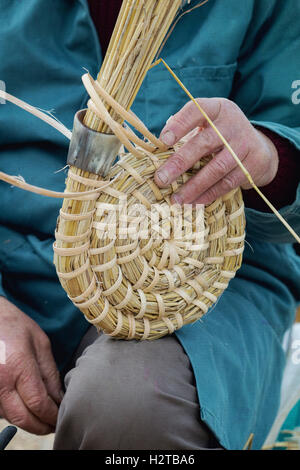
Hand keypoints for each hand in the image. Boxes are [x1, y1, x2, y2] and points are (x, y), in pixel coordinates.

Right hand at [0, 297, 62, 434]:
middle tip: (53, 425)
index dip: (52, 415)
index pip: (38, 403)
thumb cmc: (14, 325)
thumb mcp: (39, 342)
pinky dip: (13, 412)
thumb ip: (50, 372)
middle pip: (22, 418)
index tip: (61, 417)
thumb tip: (59, 397)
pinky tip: (24, 404)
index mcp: (18, 366)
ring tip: (42, 414)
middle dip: (41, 426)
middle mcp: (0, 381)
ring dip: (27, 420)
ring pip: (9, 417)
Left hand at [154, 98, 278, 204]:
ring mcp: (245, 144)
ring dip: (193, 186)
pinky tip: (194, 202)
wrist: (260, 147)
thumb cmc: (220, 135)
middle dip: (179, 163)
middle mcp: (232, 123)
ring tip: (175, 199)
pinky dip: (209, 194)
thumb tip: (156, 152)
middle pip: (203, 143)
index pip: (197, 110)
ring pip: (216, 168)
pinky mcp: (253, 164)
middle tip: (160, 179)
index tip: (163, 141)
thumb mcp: (208, 124)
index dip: (179, 125)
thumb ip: (185, 131)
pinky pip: (227, 183)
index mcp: (217, 108)